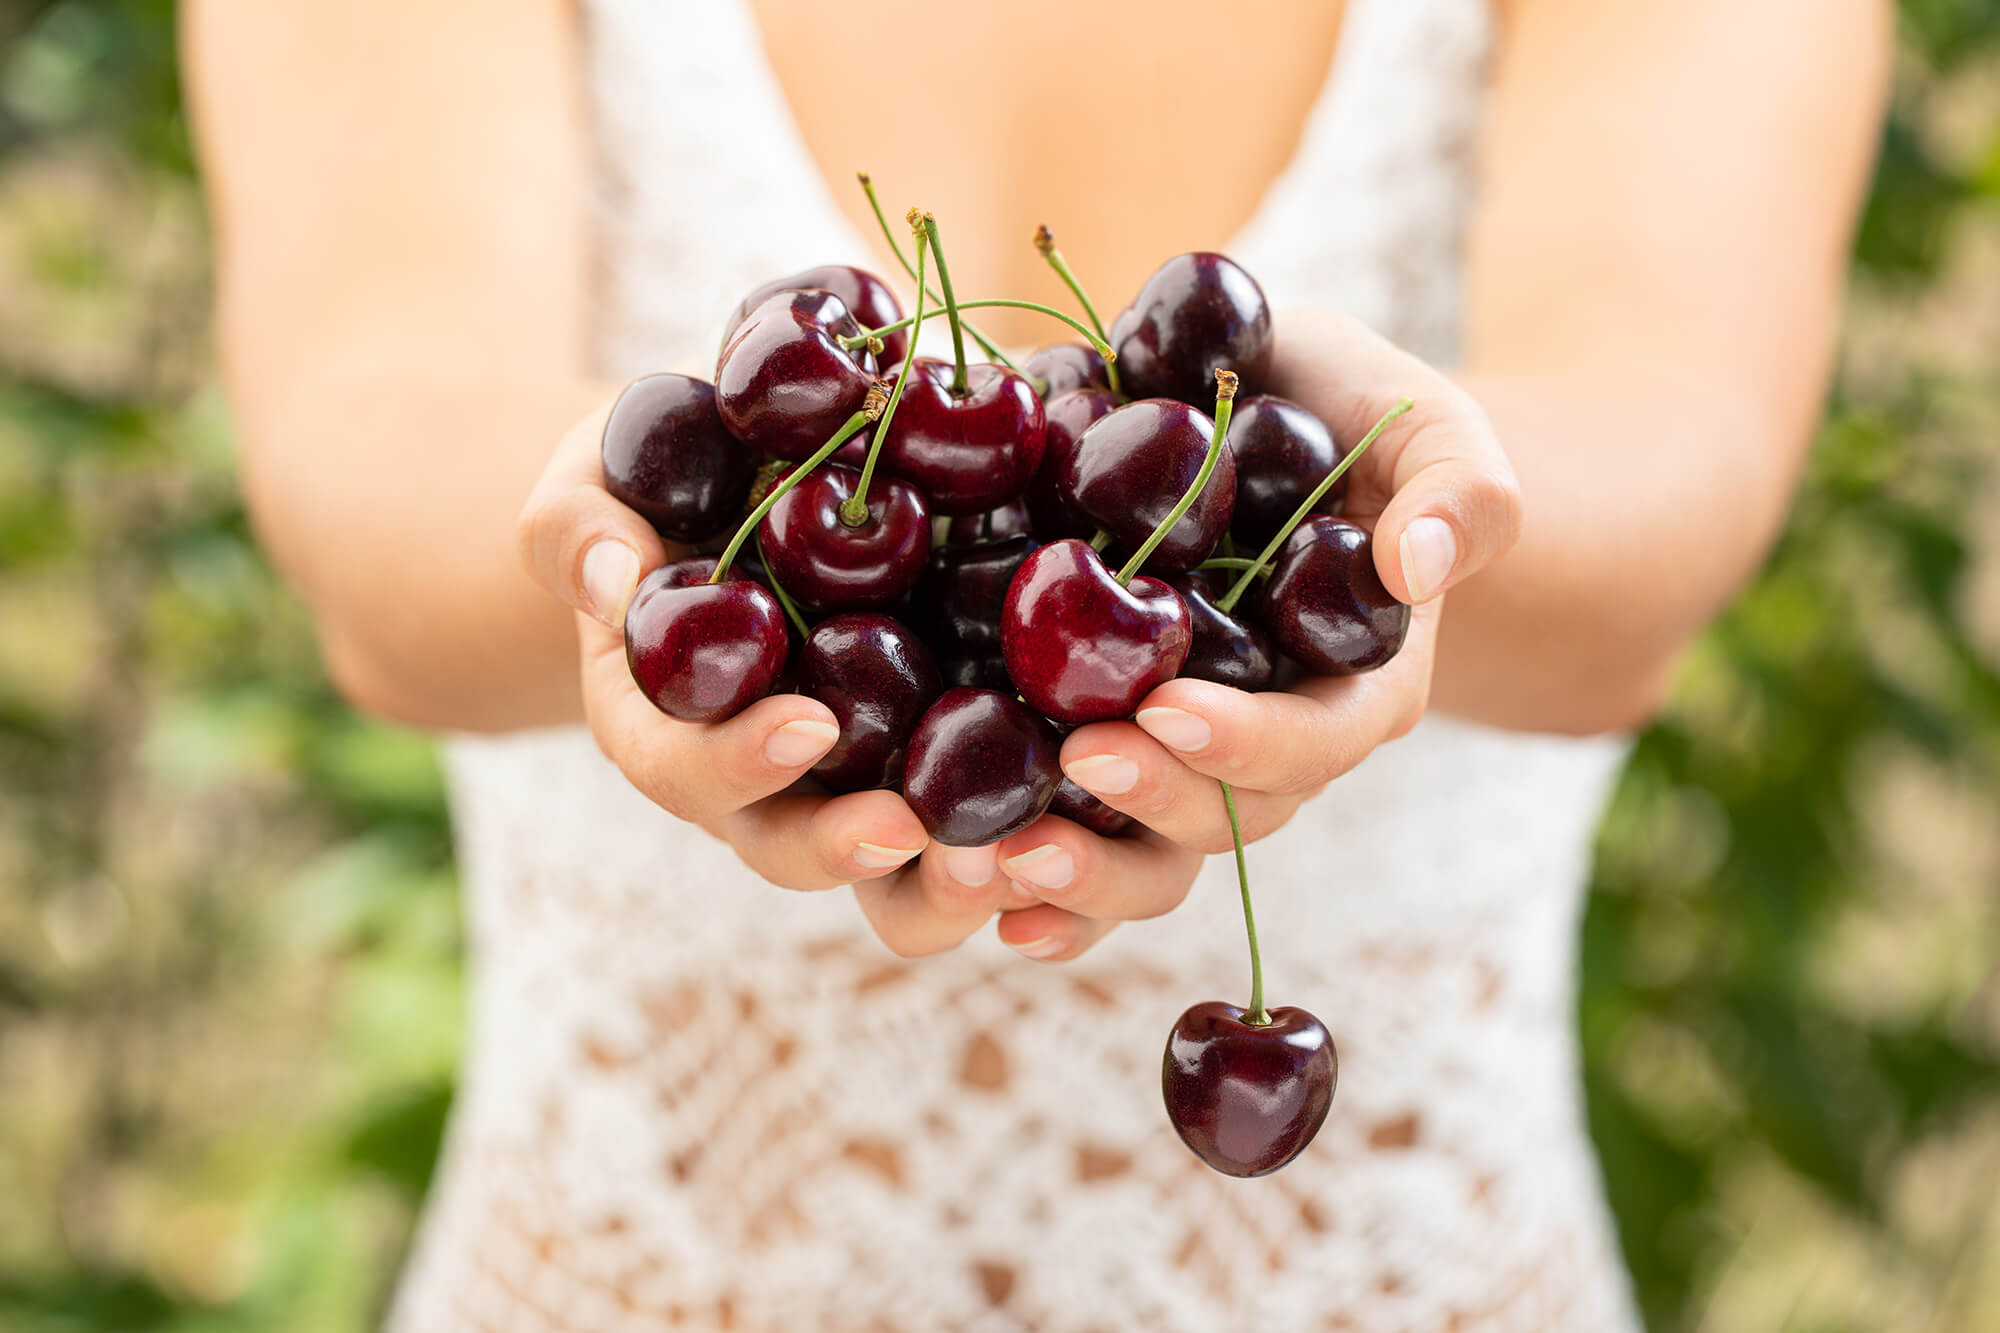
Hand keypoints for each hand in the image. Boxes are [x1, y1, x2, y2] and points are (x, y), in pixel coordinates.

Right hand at [516, 388, 1202, 959]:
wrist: (762, 466)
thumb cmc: (665, 469)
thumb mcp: (598, 469)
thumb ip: (581, 517)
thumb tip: (609, 573)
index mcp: (667, 721)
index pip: (681, 769)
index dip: (734, 762)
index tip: (805, 723)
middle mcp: (764, 777)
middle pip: (794, 852)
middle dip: (850, 855)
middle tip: (918, 833)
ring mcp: (861, 775)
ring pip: (902, 878)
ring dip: (954, 884)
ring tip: (1020, 855)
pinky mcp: (951, 752)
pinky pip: (996, 820)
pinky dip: (1045, 833)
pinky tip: (1106, 806)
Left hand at [1054, 308, 1523, 851]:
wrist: (1265, 415)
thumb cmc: (1353, 414)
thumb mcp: (1424, 424)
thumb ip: (1457, 486)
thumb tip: (1416, 566)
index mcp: (1358, 684)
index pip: (1316, 741)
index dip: (1247, 740)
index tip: (1168, 707)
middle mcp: (1272, 741)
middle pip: (1228, 816)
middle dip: (1153, 802)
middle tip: (1078, 758)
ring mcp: (1189, 758)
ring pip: (1153, 854)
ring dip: (1084, 872)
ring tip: (1005, 858)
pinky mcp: (1115, 745)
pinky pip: (1088, 842)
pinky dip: (1041, 889)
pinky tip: (981, 898)